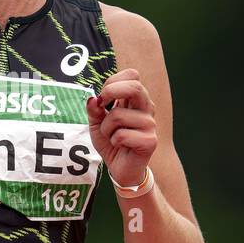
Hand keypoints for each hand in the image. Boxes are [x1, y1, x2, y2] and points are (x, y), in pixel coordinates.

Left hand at [85, 69, 156, 187]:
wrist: (122, 167)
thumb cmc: (112, 141)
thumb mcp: (97, 123)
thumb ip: (94, 109)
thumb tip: (93, 99)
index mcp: (136, 99)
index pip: (132, 75)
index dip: (113, 81)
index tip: (102, 97)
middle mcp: (146, 108)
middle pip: (135, 86)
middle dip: (111, 92)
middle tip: (102, 105)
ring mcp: (150, 124)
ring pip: (118, 115)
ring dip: (106, 128)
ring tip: (111, 136)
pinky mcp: (150, 141)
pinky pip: (121, 135)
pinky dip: (113, 141)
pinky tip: (119, 145)